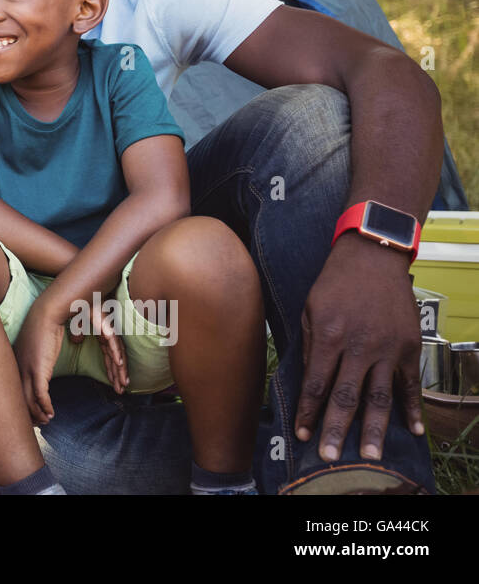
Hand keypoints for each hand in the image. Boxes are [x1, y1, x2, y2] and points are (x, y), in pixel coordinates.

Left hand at [13, 304, 66, 424]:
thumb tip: (42, 364)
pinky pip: (40, 395)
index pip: (11, 391)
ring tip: (46, 421)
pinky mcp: (38, 370)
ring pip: (28, 400)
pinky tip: (51, 413)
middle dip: (27, 414)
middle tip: (35, 424)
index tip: (26, 414)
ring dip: (38, 413)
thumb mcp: (34, 346)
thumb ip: (35, 357)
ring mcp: (26, 370)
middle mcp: (16, 369)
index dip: (19, 405)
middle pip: (17, 399)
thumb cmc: (41, 327)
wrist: (46, 315)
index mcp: (13, 363)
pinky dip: (46, 406)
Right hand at [70, 298, 128, 393]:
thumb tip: (76, 340)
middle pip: (116, 358)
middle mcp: (109, 334)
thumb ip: (79, 332)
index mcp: (104, 335)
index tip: (114, 385)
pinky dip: (116, 352)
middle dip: (118, 375)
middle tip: (121, 391)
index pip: (109, 356)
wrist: (83, 291)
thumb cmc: (81, 304)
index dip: (112, 371)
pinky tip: (119, 363)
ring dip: (120, 369)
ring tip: (123, 383)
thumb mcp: (77, 322)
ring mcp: (109, 330)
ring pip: (117, 353)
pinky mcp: (106, 325)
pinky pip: (112, 341)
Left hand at [294, 237, 425, 461]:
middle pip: (346, 396)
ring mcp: (388, 348)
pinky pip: (410, 384)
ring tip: (368, 455)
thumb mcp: (310, 309)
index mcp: (328, 335)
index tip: (301, 434)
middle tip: (329, 456)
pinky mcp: (410, 347)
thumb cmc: (335, 283)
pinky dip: (411, 409)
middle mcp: (359, 345)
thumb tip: (311, 383)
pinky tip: (411, 431)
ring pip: (380, 396)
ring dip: (373, 428)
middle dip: (336, 428)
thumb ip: (311, 347)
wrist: (373, 257)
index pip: (316, 384)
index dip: (308, 411)